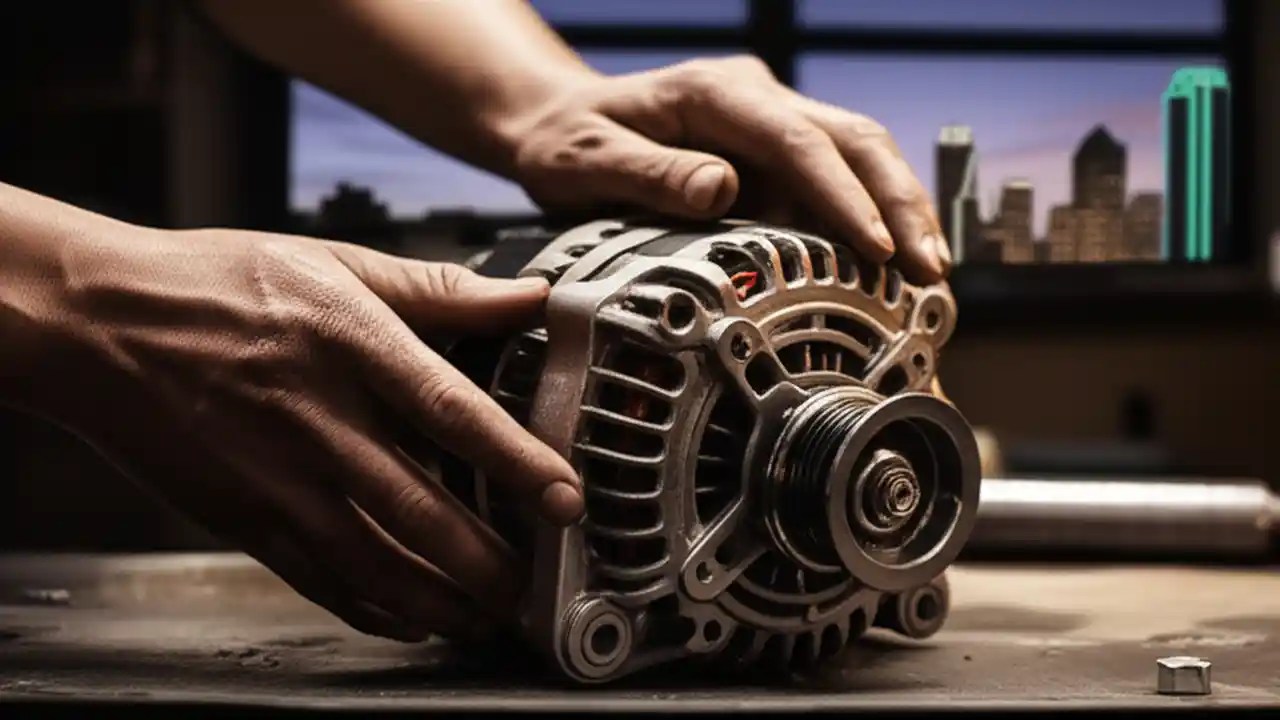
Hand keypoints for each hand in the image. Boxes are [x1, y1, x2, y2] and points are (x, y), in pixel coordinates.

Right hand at [20, 225, 583, 641]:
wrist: (101, 323)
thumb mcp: (335, 261)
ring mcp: (277, 477)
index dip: (515, 461)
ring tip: (487, 616)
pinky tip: (412, 618)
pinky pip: (319, 578)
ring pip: (373, 562)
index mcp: (350, 343)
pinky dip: (372, 608)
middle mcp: (318, 419)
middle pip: (419, 509)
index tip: (566, 499)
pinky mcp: (244, 516)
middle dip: (486, 561)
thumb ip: (439, 290)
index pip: (451, 411)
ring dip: (439, 599)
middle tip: (534, 586)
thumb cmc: (220, 284)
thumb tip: (527, 296)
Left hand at [502, 55, 950, 284]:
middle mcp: (755, 101)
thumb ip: (650, 175)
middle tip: (929, 270)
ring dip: (898, 212)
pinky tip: (892, 266)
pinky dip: (869, 223)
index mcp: (713, 93)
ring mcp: (769, 129)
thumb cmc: (566, 142)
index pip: (798, 140)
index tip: (876, 247)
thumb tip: (722, 190)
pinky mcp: (772, 160)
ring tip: (929, 276)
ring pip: (858, 158)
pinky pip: (835, 185)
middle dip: (898, 203)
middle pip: (853, 140)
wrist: (557, 124)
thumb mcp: (586, 161)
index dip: (843, 196)